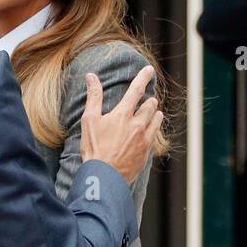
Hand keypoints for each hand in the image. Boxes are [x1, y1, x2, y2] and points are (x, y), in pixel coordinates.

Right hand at [79, 64, 161, 185]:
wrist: (104, 176)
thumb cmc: (94, 149)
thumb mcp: (89, 121)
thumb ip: (93, 97)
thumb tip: (91, 76)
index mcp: (123, 115)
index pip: (136, 90)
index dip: (143, 77)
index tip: (149, 70)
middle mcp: (137, 125)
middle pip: (150, 105)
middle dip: (149, 101)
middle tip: (147, 100)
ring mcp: (144, 139)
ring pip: (157, 120)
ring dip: (155, 114)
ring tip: (152, 114)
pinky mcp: (146, 153)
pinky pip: (155, 136)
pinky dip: (153, 130)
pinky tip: (149, 132)